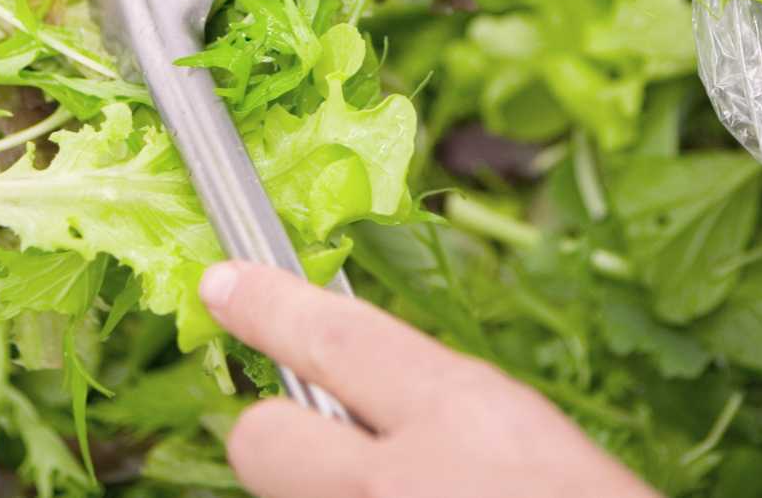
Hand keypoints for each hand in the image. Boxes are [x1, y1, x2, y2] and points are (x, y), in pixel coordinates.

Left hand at [197, 261, 658, 497]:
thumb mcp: (539, 447)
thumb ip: (455, 419)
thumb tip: (388, 409)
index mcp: (465, 416)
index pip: (335, 336)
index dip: (269, 306)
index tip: (223, 284)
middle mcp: (394, 483)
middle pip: (261, 438)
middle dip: (279, 438)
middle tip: (329, 453)